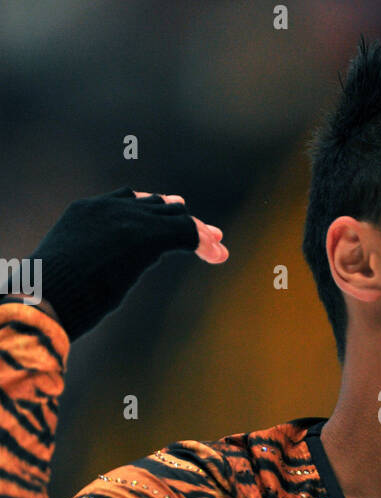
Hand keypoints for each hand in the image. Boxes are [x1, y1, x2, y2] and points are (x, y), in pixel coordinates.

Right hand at [21, 186, 229, 341]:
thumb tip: (92, 289)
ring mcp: (128, 218)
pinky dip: (202, 242)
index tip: (171, 220)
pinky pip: (184, 232)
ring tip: (217, 248)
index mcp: (87, 212)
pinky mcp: (146, 235)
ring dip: (198, 232)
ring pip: (175, 217)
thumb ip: (88, 267)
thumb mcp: (69, 273)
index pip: (130, 202)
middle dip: (182, 219)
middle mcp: (110, 207)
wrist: (46, 293)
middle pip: (157, 206)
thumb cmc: (50, 295)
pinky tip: (215, 255)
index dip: (155, 212)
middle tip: (210, 234)